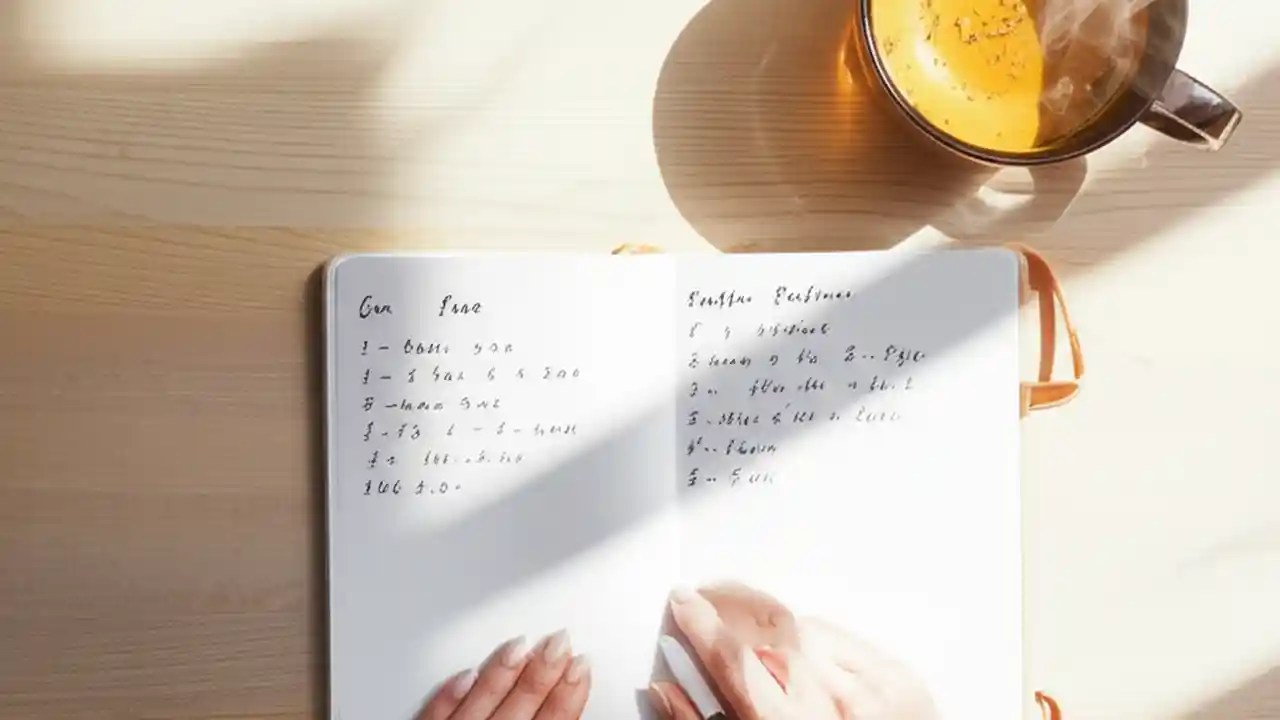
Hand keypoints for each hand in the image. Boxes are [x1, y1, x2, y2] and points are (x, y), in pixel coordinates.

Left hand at [418, 630, 590, 719]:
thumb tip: (569, 701)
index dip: (570, 693)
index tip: (582, 664)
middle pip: (520, 705)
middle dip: (543, 670)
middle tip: (559, 639)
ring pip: (479, 700)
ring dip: (501, 671)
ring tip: (519, 643)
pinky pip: (433, 715)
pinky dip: (448, 694)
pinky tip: (463, 673)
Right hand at [649, 584, 937, 719]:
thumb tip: (668, 690)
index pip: (734, 660)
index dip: (702, 624)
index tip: (684, 602)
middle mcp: (834, 708)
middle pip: (771, 629)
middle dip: (733, 607)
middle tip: (711, 602)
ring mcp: (874, 693)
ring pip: (807, 628)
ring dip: (776, 630)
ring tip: (763, 652)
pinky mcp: (903, 683)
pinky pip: (846, 640)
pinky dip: (820, 644)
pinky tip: (809, 665)